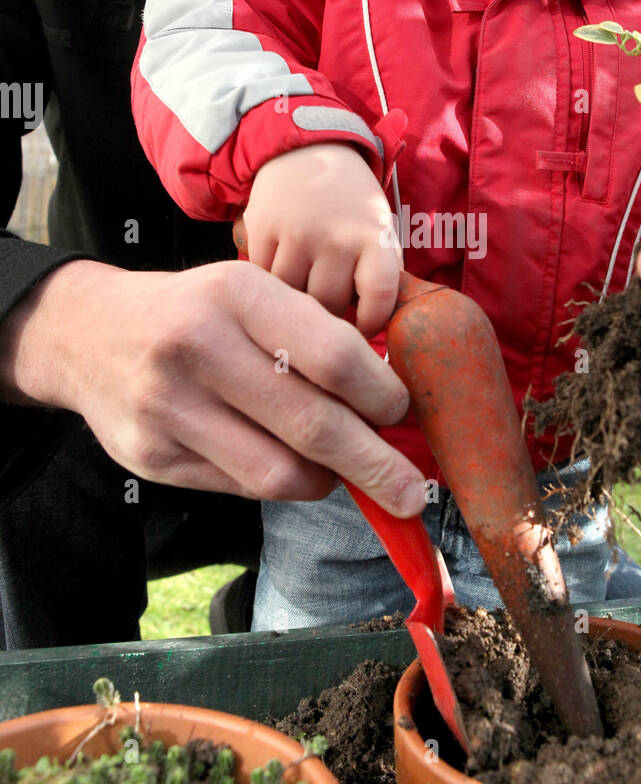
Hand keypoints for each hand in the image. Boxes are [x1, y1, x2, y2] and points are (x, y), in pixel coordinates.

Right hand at [0, 259, 427, 515]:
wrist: (85, 332)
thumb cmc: (195, 312)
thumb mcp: (248, 292)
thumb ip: (309, 335)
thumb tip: (388, 401)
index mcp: (237, 294)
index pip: (332, 355)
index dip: (380, 394)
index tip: (401, 413)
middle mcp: (199, 347)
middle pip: (312, 425)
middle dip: (376, 465)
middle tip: (413, 491)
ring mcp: (169, 407)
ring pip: (278, 472)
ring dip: (326, 481)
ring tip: (341, 472)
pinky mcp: (152, 457)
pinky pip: (240, 488)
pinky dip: (278, 485)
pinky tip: (287, 467)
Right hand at [243, 143, 400, 335]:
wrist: (309, 152)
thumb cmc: (351, 207)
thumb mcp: (377, 231)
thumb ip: (375, 277)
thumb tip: (365, 342)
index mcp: (374, 236)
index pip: (378, 296)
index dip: (370, 322)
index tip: (362, 329)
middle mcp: (336, 235)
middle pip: (329, 305)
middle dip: (329, 311)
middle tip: (327, 301)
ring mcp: (296, 233)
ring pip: (291, 298)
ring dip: (294, 301)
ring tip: (302, 287)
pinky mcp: (262, 230)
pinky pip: (262, 280)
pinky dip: (267, 285)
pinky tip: (278, 273)